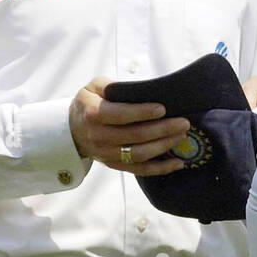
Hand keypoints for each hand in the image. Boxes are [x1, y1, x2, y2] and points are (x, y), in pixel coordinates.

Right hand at [68, 77, 190, 174]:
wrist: (72, 129)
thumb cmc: (89, 103)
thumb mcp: (93, 87)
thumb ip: (111, 86)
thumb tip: (133, 89)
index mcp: (93, 114)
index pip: (121, 115)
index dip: (143, 113)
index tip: (163, 108)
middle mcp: (98, 136)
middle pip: (135, 136)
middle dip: (162, 129)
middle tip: (183, 122)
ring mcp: (106, 154)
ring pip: (139, 154)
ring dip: (164, 146)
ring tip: (182, 136)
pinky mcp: (115, 165)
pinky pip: (140, 170)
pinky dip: (160, 169)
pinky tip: (178, 162)